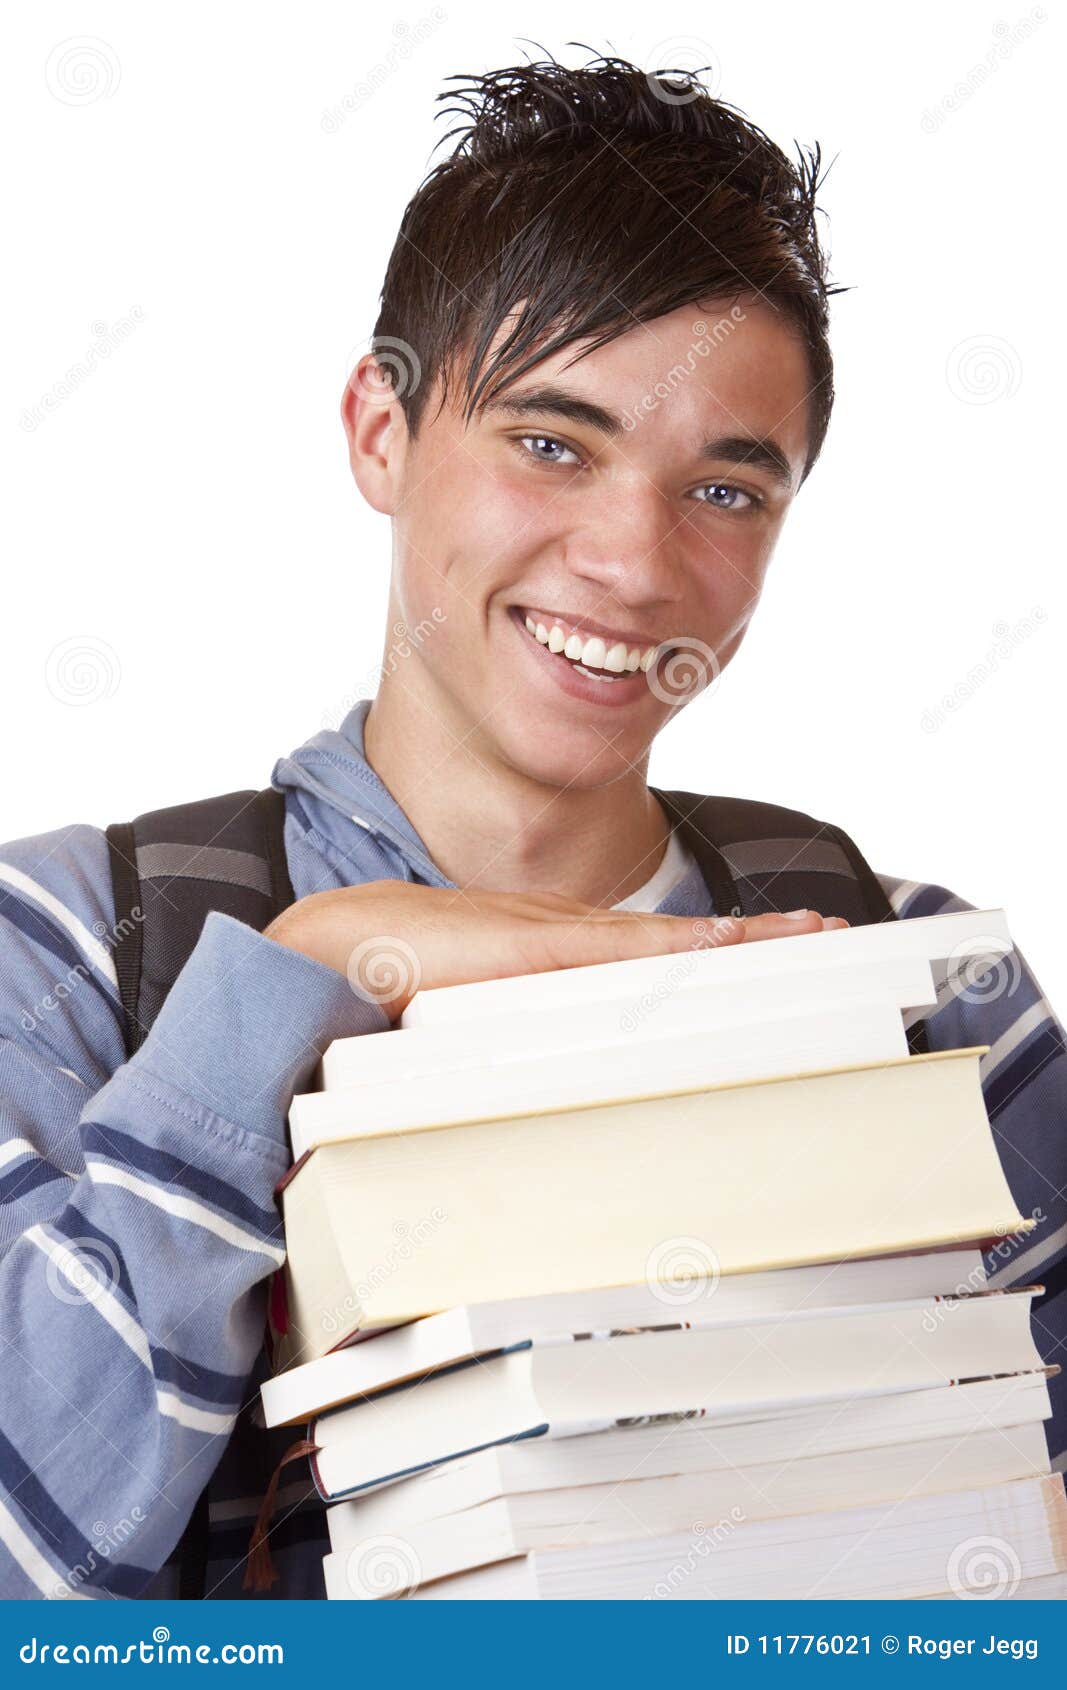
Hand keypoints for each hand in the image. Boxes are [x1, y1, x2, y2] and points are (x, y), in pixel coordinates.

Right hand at [264, 882, 847, 1022]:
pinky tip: (728, 945)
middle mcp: (569, 935)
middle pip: (685, 937)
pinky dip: (682, 946)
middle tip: (832, 933)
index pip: (662, 951)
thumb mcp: (477, 1020)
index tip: (781, 952)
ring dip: (744, 936)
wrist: (331, 951)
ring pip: (672, 936)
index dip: (725, 949)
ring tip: (812, 934)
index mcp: (558, 953)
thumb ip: (522, 1040)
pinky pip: (624, 947)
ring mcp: (555, 934)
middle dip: (762, 937)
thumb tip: (559, 1099)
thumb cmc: (394, 986)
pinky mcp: (532, 943)